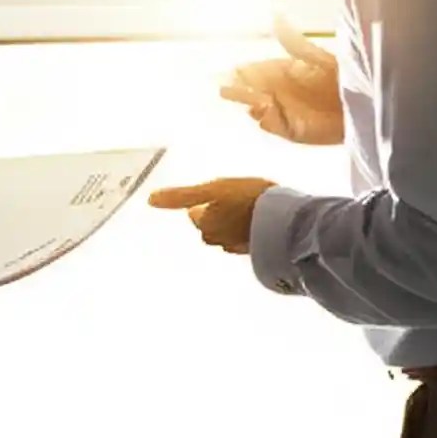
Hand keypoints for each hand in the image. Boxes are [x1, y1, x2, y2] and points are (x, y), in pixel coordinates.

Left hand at [148, 178, 275, 253]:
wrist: (285, 219)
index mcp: (205, 224)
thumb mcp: (212, 189)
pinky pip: (246, 237)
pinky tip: (259, 218)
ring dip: (234, 220)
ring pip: (228, 231)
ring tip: (248, 206)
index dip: (205, 201)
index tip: (216, 193)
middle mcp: (217, 239)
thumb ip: (180, 196)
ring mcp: (238, 246)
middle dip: (218, 213)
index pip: (196, 213)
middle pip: (210, 224)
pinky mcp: (257, 248)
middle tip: (233, 198)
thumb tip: (150, 199)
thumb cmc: (247, 199)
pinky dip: (249, 228)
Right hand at [221, 17, 343, 144]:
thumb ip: (293, 41)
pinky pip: (273, 126)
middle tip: (224, 88)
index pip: (252, 71)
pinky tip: (265, 111)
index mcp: (280, 72)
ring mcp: (283, 111)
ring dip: (252, 104)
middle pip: (247, 91)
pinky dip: (267, 120)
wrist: (363, 103)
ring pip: (256, 109)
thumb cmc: (341, 77)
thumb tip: (276, 15)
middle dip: (236, 90)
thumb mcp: (317, 55)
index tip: (233, 70)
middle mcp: (277, 92)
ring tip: (254, 98)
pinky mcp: (292, 130)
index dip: (241, 71)